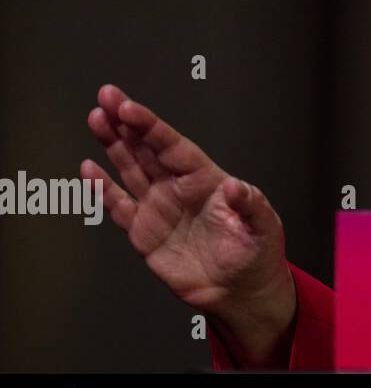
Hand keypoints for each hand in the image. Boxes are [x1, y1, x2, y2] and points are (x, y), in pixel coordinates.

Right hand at [81, 84, 296, 365]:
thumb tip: (234, 188)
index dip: (151, 126)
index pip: (174, 145)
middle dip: (126, 122)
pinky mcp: (145, 233)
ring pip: (131, 169)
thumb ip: (250, 204)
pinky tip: (90, 169)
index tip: (129, 107)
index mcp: (207, 179)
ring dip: (113, 145)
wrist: (241, 290)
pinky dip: (103, 189)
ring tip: (96, 118)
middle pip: (148, 148)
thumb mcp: (263, 225)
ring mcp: (159, 208)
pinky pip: (120, 206)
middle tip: (106, 97)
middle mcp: (179, 188)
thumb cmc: (256, 251)